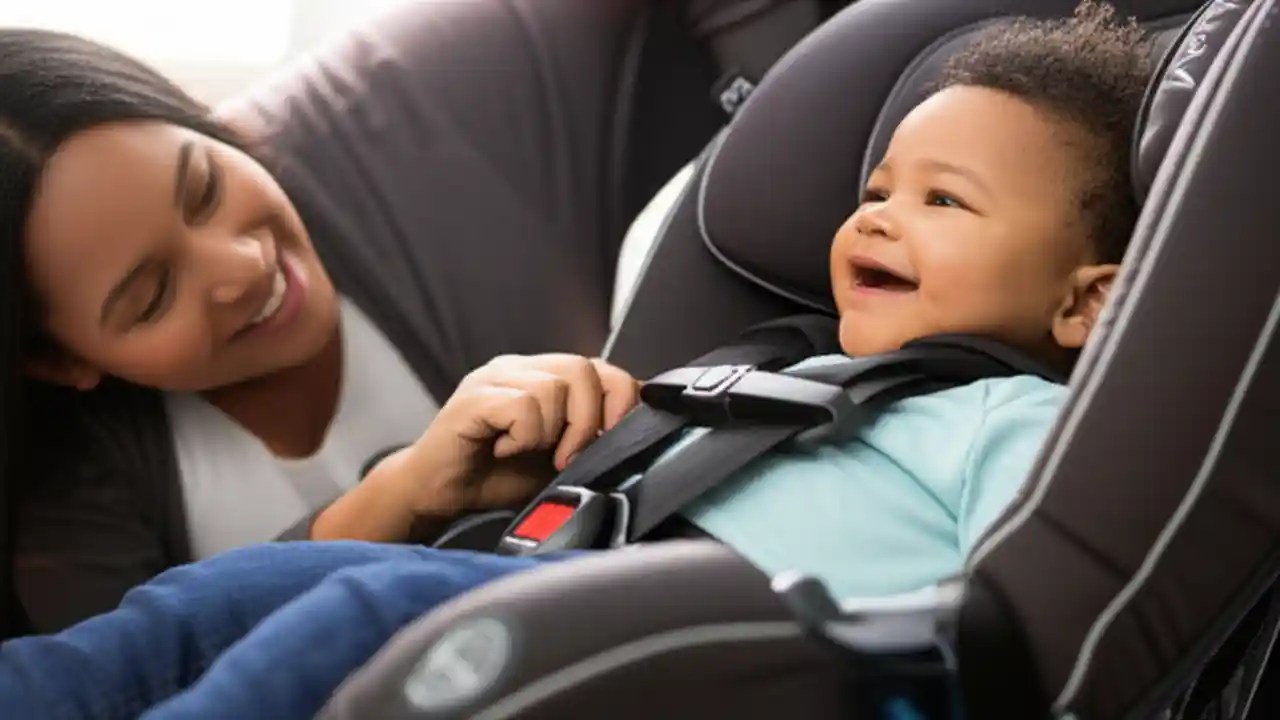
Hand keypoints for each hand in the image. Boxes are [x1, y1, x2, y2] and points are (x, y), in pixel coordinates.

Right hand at [396, 354, 639, 518]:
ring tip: (527, 452)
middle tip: (567, 457)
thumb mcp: (560, 458)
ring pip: (555, 387)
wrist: (439, 494)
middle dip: (589, 421)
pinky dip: (524, 436)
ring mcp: (495, 377)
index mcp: (544, 375)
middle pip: (584, 369)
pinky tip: (504, 449)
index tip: (609, 442)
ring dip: (552, 432)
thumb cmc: (497, 476)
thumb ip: (594, 439)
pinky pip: (524, 405)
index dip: (618, 403)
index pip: (601, 367)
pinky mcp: (474, 396)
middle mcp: (520, 367)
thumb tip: (640, 431)